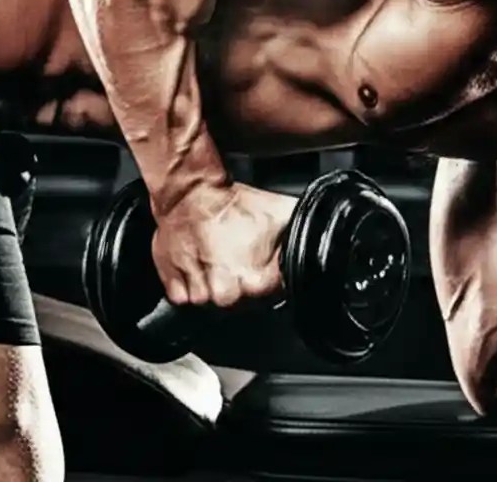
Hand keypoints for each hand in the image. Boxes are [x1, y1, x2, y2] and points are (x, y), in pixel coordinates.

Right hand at [150, 182, 297, 307]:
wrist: (189, 192)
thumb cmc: (231, 203)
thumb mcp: (280, 214)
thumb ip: (301, 235)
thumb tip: (322, 244)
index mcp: (254, 282)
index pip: (270, 298)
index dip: (269, 281)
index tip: (264, 266)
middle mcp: (225, 292)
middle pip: (240, 304)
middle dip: (242, 285)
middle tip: (239, 261)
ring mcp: (197, 291)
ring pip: (211, 302)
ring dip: (215, 284)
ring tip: (218, 259)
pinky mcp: (174, 286)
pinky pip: (185, 298)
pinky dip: (192, 283)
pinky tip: (200, 263)